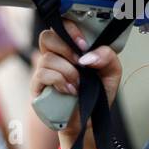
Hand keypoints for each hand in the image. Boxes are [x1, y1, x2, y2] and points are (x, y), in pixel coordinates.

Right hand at [31, 20, 121, 143]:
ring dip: (68, 71)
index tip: (84, 44)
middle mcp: (54, 57)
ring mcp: (43, 72)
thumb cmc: (97, 95)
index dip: (70, 30)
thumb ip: (107, 56)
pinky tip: (69, 91)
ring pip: (48, 58)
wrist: (89, 121)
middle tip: (80, 63)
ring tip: (78, 84)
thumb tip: (88, 56)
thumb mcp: (111, 73)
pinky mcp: (37, 87)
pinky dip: (59, 81)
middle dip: (66, 48)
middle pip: (47, 37)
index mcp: (70, 49)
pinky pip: (43, 74)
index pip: (61, 27)